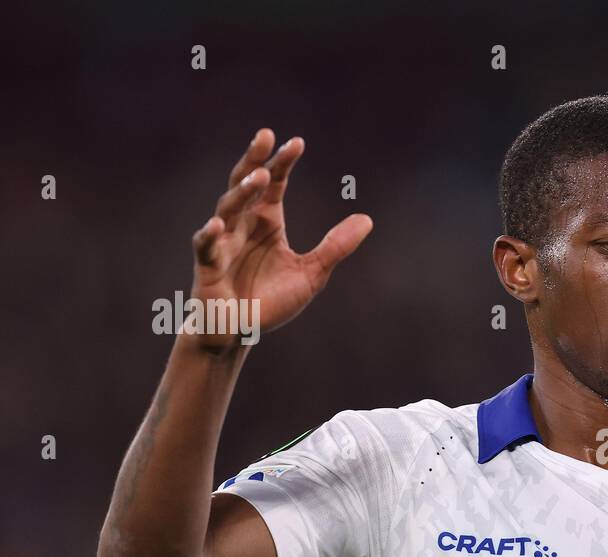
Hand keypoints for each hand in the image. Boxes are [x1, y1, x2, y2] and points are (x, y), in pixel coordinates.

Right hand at [188, 128, 372, 347]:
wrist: (239, 333)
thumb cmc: (269, 302)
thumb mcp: (311, 273)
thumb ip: (336, 247)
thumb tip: (367, 219)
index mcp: (266, 222)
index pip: (274, 184)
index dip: (283, 163)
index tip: (297, 143)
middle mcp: (242, 225)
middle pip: (245, 184)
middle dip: (255, 161)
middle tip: (265, 136)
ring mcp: (222, 243)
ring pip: (228, 209)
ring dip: (242, 193)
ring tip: (258, 177)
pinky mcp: (207, 266)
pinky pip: (205, 246)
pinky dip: (209, 235)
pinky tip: (217, 224)